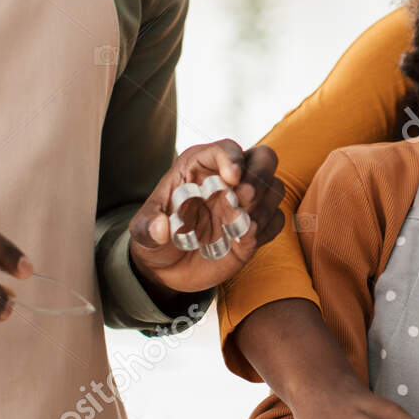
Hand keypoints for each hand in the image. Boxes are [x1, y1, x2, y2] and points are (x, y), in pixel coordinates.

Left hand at [128, 140, 284, 297]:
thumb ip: (148, 229)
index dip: (232, 159)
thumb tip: (161, 228)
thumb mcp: (142, 232)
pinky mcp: (256, 227)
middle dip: (259, 176)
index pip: (226, 149)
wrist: (167, 269)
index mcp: (200, 166)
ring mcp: (245, 203)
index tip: (232, 178)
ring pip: (275, 189)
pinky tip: (244, 241)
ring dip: (263, 208)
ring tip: (240, 228)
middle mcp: (228, 179)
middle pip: (263, 158)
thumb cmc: (155, 239)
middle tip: (244, 199)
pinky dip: (267, 230)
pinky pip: (276, 220)